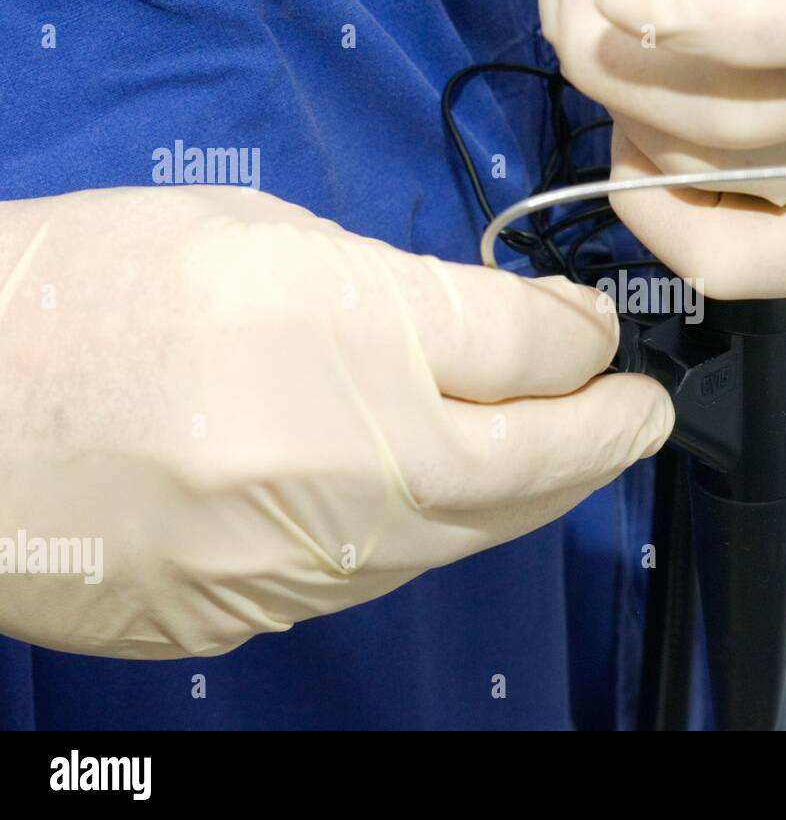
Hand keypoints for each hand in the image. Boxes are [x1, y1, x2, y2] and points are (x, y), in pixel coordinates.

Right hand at [0, 186, 671, 657]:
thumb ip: (395, 291)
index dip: (583, 334)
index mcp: (347, 330)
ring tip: (564, 454)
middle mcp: (347, 459)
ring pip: (473, 531)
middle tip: (641, 415)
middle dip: (609, 433)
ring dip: (533, 489)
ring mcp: (307, 558)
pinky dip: (436, 528)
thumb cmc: (82, 290)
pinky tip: (446, 493)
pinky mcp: (260, 615)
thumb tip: (484, 335)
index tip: (588, 326)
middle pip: (539, 460)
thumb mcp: (256, 233)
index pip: (535, 347)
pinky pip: (388, 569)